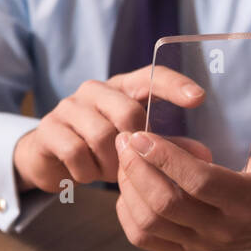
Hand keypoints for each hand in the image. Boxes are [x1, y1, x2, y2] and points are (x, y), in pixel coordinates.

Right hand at [12, 65, 205, 192]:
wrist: (49, 157)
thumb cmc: (100, 148)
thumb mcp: (134, 145)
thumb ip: (166, 146)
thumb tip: (203, 156)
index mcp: (121, 88)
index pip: (150, 76)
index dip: (174, 85)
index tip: (199, 98)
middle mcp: (94, 90)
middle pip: (128, 111)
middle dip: (136, 146)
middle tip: (134, 165)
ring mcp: (68, 107)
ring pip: (102, 135)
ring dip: (110, 164)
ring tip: (108, 173)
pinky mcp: (47, 129)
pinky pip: (76, 151)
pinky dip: (86, 171)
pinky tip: (86, 174)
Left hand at [113, 117, 250, 250]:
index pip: (200, 183)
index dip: (167, 158)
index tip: (143, 135)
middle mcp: (223, 229)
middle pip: (166, 204)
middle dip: (138, 168)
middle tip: (125, 139)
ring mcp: (202, 244)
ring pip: (150, 222)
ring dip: (129, 187)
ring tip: (125, 156)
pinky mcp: (186, 250)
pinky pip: (144, 238)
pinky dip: (127, 211)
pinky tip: (129, 183)